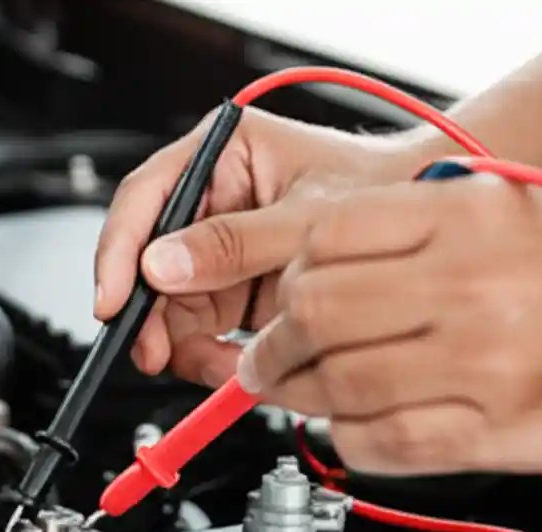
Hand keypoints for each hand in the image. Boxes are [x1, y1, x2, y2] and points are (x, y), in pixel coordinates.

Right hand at [94, 107, 428, 386]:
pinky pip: (200, 329)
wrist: (428, 229)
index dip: (119, 253)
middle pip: (148, 262)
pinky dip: (211, 356)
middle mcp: (211, 201)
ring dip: (185, 344)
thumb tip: (161, 267)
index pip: (145, 199)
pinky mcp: (235, 289)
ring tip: (224, 365)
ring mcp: (222, 250)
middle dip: (152, 314)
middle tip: (157, 353)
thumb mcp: (306, 217)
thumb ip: (235, 243)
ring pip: (170, 305)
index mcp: (220, 156)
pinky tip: (236, 365)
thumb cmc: (381, 195)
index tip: (112, 301)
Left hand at [236, 174, 541, 475]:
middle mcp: (464, 280)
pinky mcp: (501, 428)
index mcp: (463, 213)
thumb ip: (419, 230)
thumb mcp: (514, 206)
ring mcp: (481, 357)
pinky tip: (357, 433)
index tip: (270, 303)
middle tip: (267, 364)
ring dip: (302, 399)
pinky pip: (386, 442)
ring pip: (338, 383)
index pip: (321, 237)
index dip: (277, 276)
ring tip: (302, 401)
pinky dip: (352, 443)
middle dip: (274, 346)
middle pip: (313, 312)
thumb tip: (326, 268)